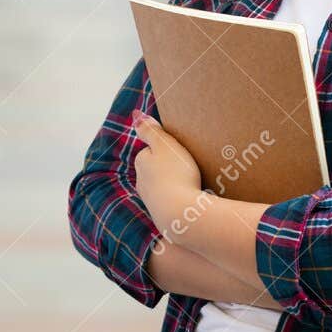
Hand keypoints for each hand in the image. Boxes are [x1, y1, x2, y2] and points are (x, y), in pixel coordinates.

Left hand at [130, 110, 203, 239]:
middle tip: (192, 167)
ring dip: (177, 185)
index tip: (182, 151)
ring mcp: (151, 201)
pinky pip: (173, 203)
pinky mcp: (163, 216)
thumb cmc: (176, 175)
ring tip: (196, 184)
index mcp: (141, 162)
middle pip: (158, 170)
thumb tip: (135, 115)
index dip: (168, 149)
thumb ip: (151, 130)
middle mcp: (142, 182)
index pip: (152, 150)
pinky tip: (194, 201)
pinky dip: (181, 200)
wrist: (181, 214)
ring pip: (165, 187)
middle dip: (172, 168)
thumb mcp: (165, 145)